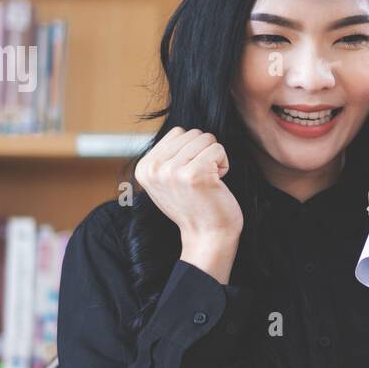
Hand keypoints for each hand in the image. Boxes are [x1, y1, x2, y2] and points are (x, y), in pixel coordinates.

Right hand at [135, 127, 242, 280]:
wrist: (207, 236)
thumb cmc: (194, 206)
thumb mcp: (168, 181)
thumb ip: (167, 157)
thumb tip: (180, 131)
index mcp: (144, 168)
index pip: (177, 132)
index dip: (192, 151)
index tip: (189, 177)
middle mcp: (154, 168)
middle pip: (192, 132)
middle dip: (204, 153)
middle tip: (201, 180)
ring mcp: (172, 171)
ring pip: (206, 138)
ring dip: (214, 159)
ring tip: (207, 182)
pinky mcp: (194, 174)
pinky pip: (218, 149)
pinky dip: (224, 164)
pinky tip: (216, 184)